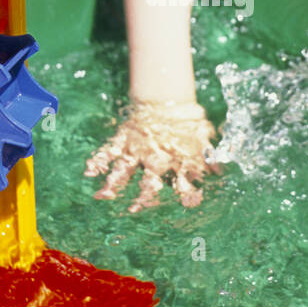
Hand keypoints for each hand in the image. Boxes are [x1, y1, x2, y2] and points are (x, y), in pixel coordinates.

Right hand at [84, 98, 221, 212]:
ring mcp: (137, 149)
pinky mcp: (124, 139)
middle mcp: (155, 157)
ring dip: (114, 182)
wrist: (167, 96)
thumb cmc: (187, 122)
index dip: (187, 193)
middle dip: (142, 196)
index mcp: (176, 159)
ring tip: (103, 196)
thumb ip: (210, 157)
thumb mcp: (202, 138)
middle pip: (149, 180)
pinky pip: (108, 151)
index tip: (189, 203)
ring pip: (124, 168)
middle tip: (134, 210)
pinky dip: (98, 160)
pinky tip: (88, 171)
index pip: (183, 181)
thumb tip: (219, 172)